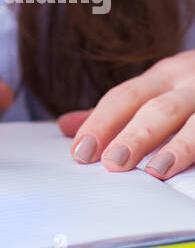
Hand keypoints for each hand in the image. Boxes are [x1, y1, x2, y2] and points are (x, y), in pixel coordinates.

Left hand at [59, 50, 194, 179]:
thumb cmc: (192, 87)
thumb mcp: (157, 87)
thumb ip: (115, 111)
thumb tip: (66, 127)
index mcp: (163, 76)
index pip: (125, 97)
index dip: (101, 123)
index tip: (80, 152)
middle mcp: (191, 83)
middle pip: (159, 108)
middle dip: (135, 136)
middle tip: (112, 163)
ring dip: (179, 147)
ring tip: (157, 172)